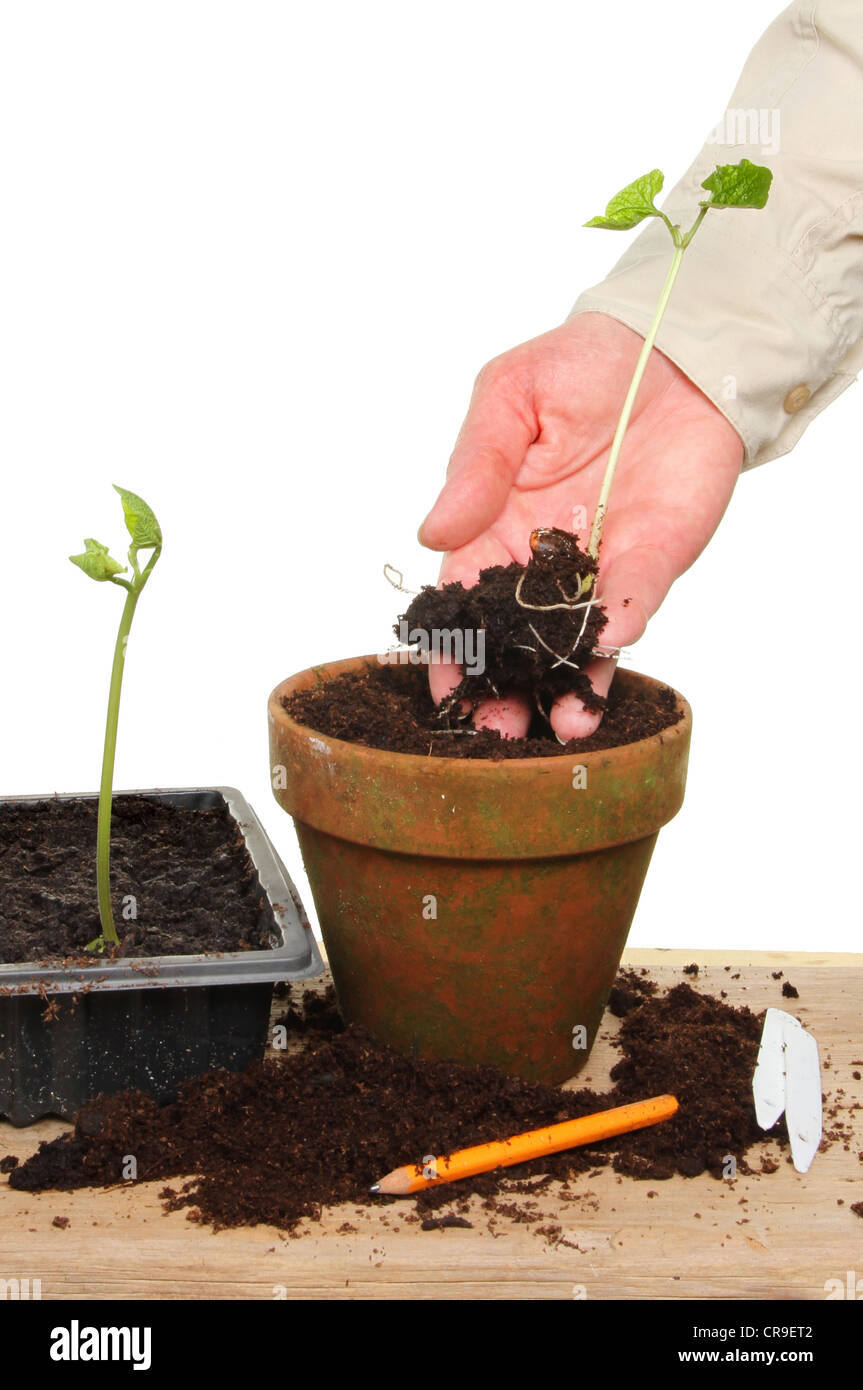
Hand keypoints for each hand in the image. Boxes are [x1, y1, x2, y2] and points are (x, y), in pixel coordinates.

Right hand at [418, 312, 743, 738]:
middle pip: (520, 637)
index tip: (446, 691)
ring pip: (579, 637)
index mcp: (494, 524)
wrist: (669, 347)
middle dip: (509, 687)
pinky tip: (607, 647)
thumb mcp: (506, 399)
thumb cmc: (577, 365)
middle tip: (499, 731)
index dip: (455, 649)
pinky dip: (621, 624)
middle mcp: (545, 558)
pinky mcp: (657, 557)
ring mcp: (603, 564)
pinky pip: (635, 598)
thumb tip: (431, 533)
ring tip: (560, 726)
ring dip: (569, 683)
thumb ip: (474, 466)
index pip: (466, 600)